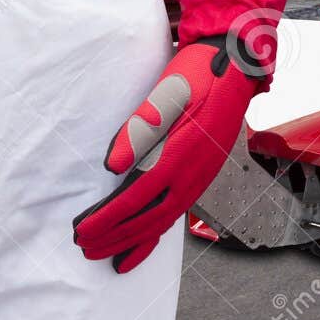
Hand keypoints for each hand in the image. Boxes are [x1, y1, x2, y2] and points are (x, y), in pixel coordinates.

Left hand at [72, 37, 258, 273]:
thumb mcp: (168, 92)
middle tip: (84, 247)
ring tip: (103, 253)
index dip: (108, 218)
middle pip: (148, 217)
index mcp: (181, 154)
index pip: (137, 196)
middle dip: (114, 236)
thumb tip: (112, 166)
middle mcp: (193, 174)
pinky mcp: (200, 176)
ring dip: (131, 240)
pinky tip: (140, 246)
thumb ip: (140, 129)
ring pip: (162, 220)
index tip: (83, 231)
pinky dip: (155, 235)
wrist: (236, 66)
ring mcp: (199, 178)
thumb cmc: (199, 73)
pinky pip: (176, 214)